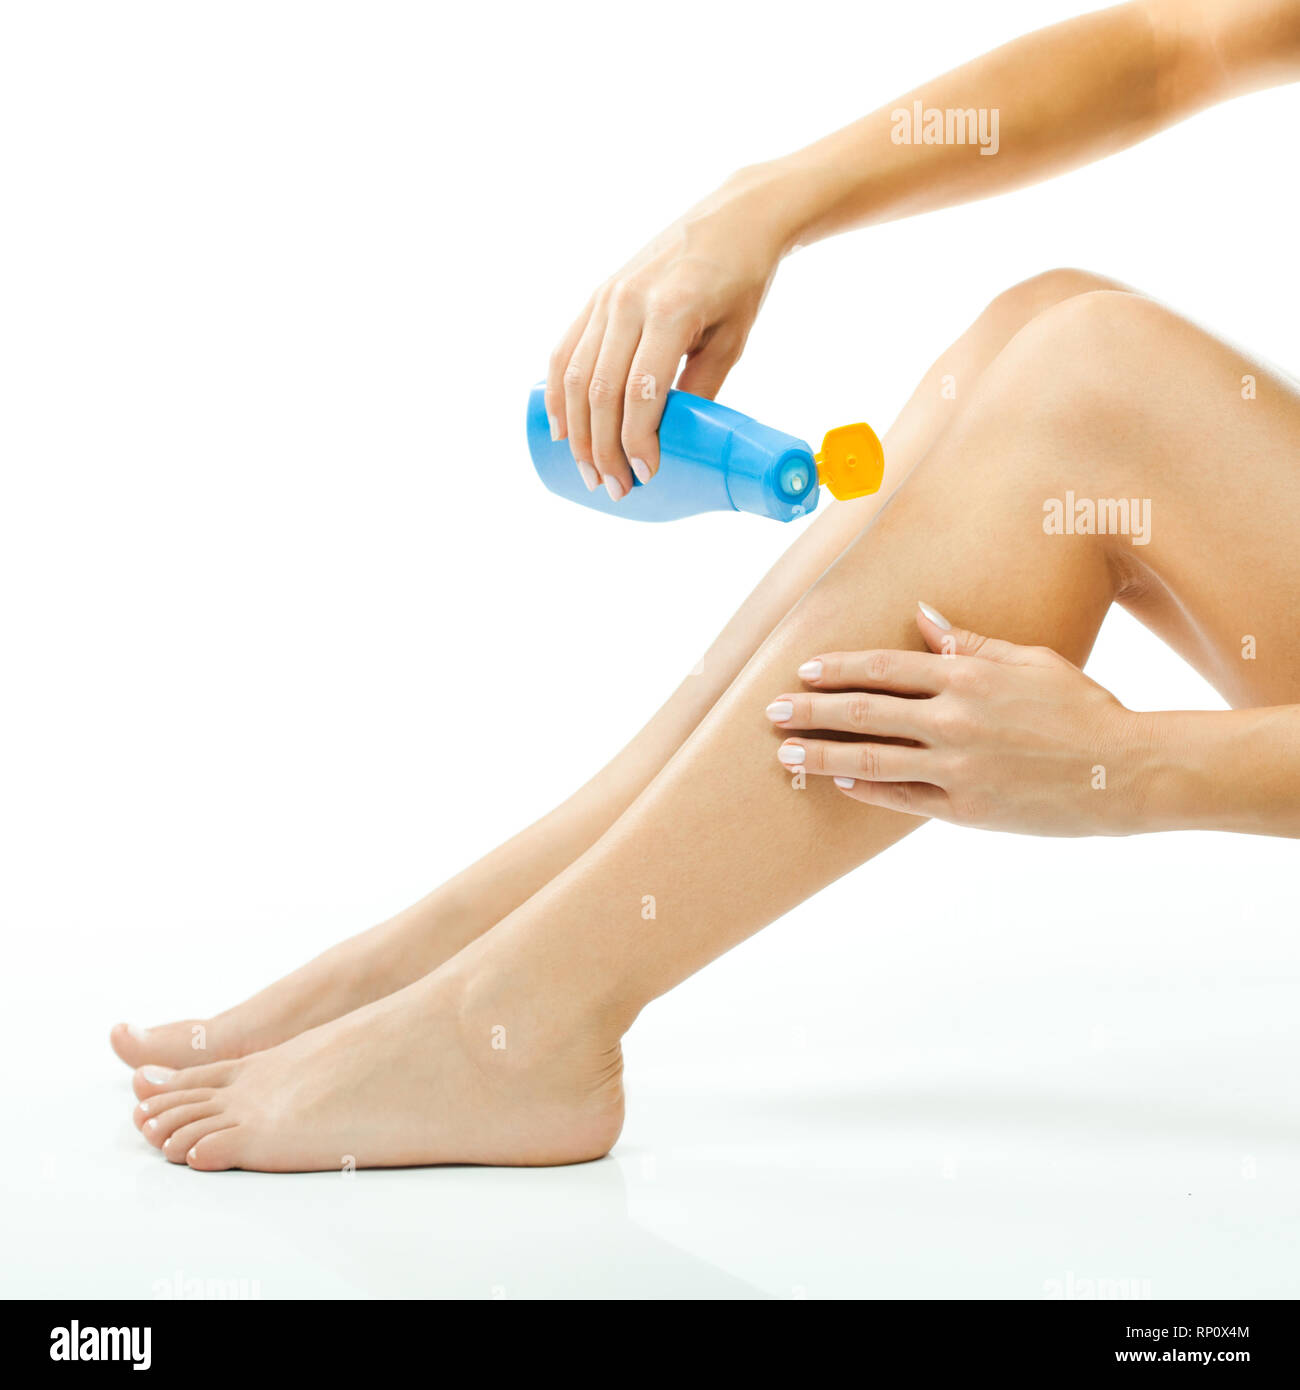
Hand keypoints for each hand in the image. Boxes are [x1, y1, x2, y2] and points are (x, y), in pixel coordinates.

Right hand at [545, 165, 794, 500]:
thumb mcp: (733, 339)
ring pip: (576, 376)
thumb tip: (674, 440)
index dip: (638, 441)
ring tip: (587, 471)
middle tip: (615, 488)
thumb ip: (700, 387)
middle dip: (603, 449)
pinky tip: (560, 428)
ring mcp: (607, 296)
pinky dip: (558, 393)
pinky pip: (566, 351)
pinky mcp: (597, 296)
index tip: (646, 475)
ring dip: (577, 432)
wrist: (733, 218)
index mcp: (671, 310)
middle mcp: (629, 301)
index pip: (641, 392)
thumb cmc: (741, 280)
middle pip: (601, 391)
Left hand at [765, 602, 1156, 835]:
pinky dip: (865, 789)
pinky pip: (901, 798)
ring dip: (822, 754)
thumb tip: (922, 616)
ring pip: (871, 758)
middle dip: (810, 711)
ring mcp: (956, 766)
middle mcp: (954, 719)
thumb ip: (969, 641)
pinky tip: (838, 783)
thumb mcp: (1029, 661)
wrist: (1125, 772)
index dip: (837, 668)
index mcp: (967, 676)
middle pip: (863, 710)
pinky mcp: (965, 808)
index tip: (803, 671)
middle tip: (772, 712)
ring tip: (785, 754)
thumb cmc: (1081, 709)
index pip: (883, 667)